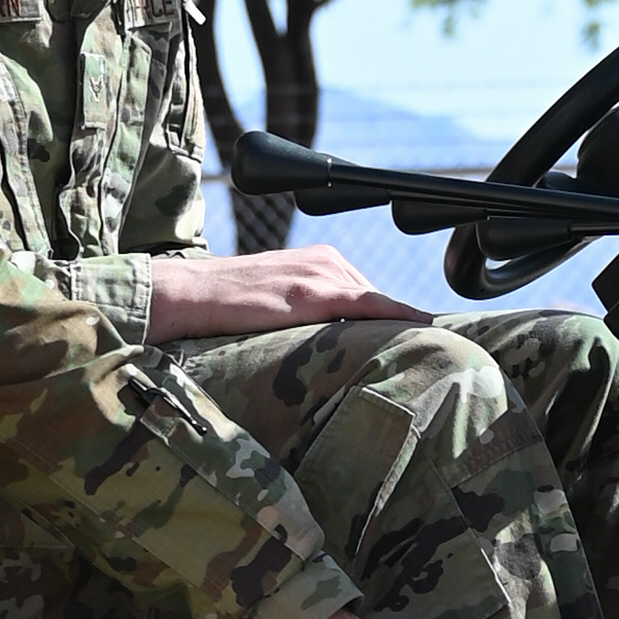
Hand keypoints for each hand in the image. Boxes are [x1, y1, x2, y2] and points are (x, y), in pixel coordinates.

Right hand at [142, 248, 420, 339]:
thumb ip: (308, 316)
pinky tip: (423, 329)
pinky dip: (399, 317)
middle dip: (399, 328)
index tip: (425, 339)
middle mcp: (327, 261)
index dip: (393, 321)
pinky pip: (370, 306)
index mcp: (319, 261)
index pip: (368, 296)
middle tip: (427, 357)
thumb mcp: (275, 305)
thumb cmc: (223, 306)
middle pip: (379, 303)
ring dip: (403, 327)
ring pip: (379, 305)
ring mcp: (322, 274)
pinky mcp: (314, 292)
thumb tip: (331, 348)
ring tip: (429, 352)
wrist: (188, 295)